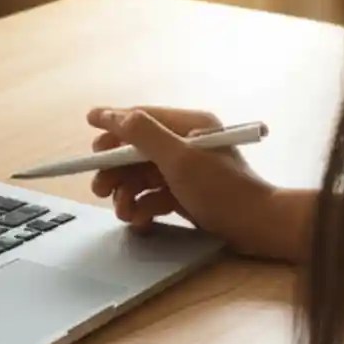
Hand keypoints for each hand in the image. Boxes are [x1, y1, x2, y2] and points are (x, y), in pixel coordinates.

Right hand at [87, 106, 290, 257]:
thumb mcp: (180, 158)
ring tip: (123, 212)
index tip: (88, 122)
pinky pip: (152, 197)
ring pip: (140, 177)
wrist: (255, 228)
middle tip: (99, 189)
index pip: (141, 118)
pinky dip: (142, 208)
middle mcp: (184, 145)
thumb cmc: (221, 190)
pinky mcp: (184, 195)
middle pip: (135, 151)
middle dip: (115, 170)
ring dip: (126, 194)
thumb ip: (144, 135)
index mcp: (188, 126)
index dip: (113, 122)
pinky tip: (140, 221)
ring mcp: (184, 171)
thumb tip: (112, 115)